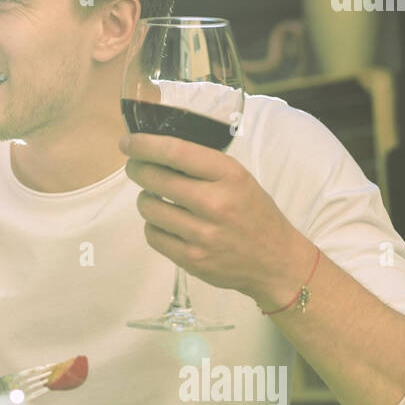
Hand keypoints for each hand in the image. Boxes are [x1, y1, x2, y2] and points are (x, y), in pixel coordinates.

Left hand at [119, 132, 314, 309]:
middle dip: (137, 169)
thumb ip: (202, 166)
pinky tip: (165, 222)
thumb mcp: (239, 179)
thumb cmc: (253, 213)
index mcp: (230, 176)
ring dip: (145, 200)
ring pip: (149, 208)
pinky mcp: (192, 259)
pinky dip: (153, 225)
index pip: (176, 151)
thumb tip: (154, 151)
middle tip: (136, 168)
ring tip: (156, 198)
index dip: (144, 145)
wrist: (276, 262)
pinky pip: (152, 235)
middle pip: (155, 178)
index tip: (128, 143)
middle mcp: (216, 203)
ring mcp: (203, 234)